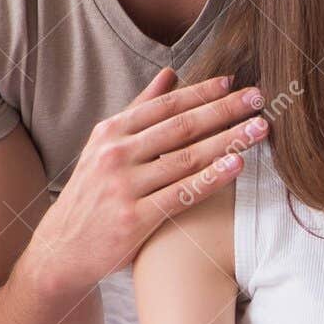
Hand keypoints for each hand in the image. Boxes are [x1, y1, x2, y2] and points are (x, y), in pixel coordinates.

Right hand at [20, 68, 270, 296]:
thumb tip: (170, 74)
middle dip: (224, 110)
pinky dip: (211, 178)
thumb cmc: (93, 194)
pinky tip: (237, 165)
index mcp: (111, 132)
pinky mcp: (135, 219)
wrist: (64, 249)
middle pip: (181, 126)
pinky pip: (182, 194)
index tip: (233, 83)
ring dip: (228, 140)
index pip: (165, 106)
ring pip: (186, 157)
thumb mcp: (105, 146)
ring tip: (260, 129)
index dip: (202, 92)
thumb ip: (140, 110)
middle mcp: (116, 154)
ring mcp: (124, 186)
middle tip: (258, 98)